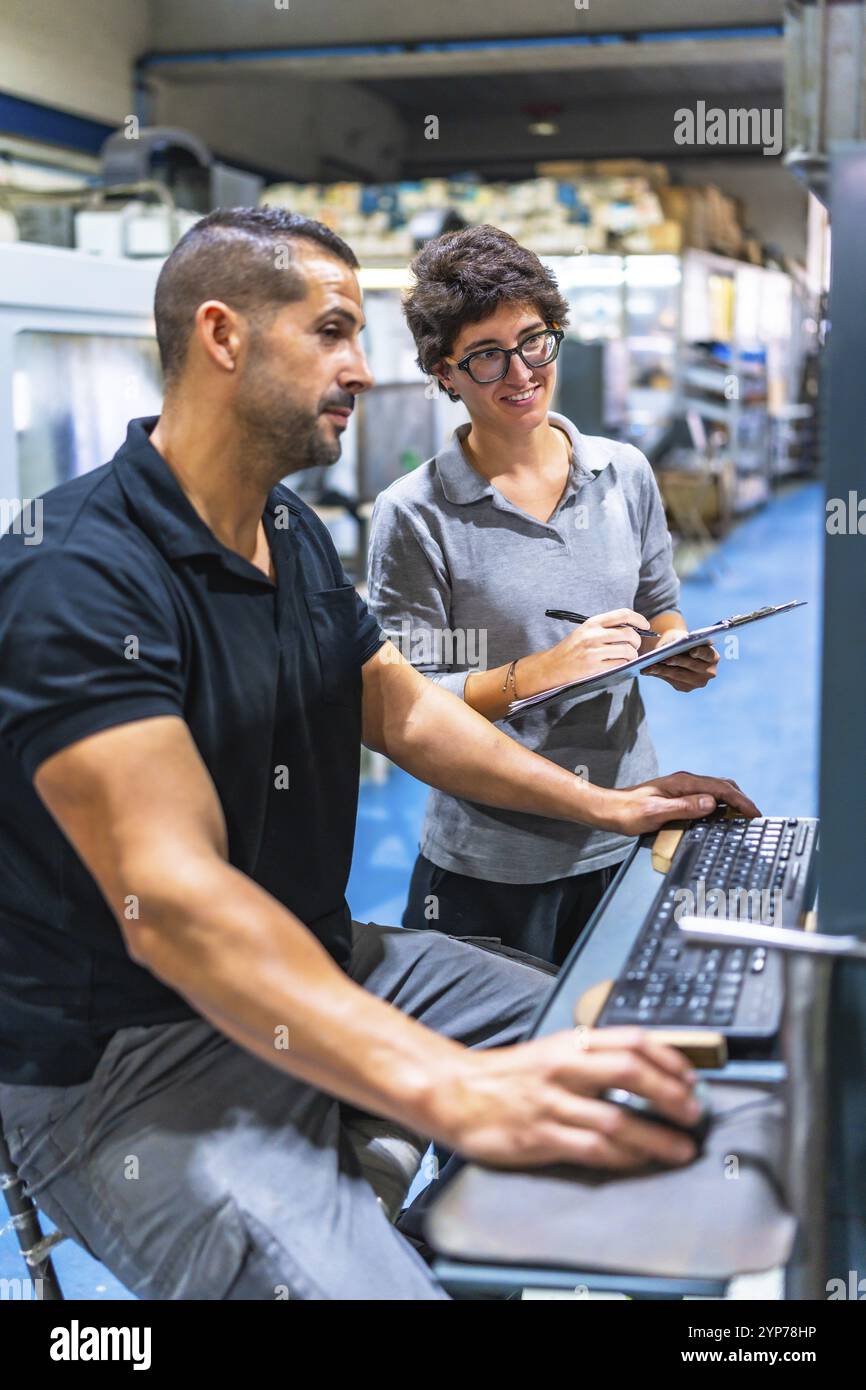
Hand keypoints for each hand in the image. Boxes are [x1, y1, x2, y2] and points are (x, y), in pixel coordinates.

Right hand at [438, 1027, 700, 1169]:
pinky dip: (623, 1157)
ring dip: (656, 1137)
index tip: (692, 1078)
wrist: (457, 1092)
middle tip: (693, 1113)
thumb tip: (649, 1073)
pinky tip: (640, 1161)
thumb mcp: (555, 1052)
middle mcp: (565, 1067)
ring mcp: (553, 1103)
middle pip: (631, 1073)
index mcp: (571, 1043)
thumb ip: (595, 1059)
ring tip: (680, 1148)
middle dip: (671, 1095)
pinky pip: (592, 1149)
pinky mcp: (541, 1136)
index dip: (670, 1059)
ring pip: (616, 1119)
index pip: (632, 1040)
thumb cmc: (511, 1076)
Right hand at [522, 609, 649, 695]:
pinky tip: (618, 664)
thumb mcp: (585, 630)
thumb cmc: (571, 649)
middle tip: (634, 647)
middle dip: (637, 642)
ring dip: (631, 655)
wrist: (552, 666)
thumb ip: (606, 627)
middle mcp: (594, 635)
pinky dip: (624, 665)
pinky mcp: (595, 667)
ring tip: (626, 657)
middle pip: (630, 634)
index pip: (624, 615)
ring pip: (628, 651)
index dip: (639, 619)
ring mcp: (595, 651)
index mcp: (593, 622)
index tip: (645, 626)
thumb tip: (633, 628)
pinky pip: (620, 664)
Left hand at [598, 772, 759, 836]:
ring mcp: (681, 787)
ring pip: (715, 790)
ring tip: (743, 818)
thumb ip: (684, 807)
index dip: (740, 801)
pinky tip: (720, 816)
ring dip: (731, 802)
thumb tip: (711, 803)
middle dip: (741, 800)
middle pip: (722, 785)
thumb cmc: (627, 813)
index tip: (754, 814)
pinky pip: (705, 797)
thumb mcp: (655, 813)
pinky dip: (720, 805)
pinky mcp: (677, 795)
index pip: (720, 789)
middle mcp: (684, 782)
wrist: (608, 809)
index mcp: (682, 783)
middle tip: (753, 818)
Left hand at [640, 627, 719, 692]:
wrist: (680, 652)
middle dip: (677, 662)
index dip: (700, 653)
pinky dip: (658, 674)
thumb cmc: (682, 642)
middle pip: (691, 666)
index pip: (707, 654)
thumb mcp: (682, 638)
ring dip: (662, 669)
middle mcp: (709, 672)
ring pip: (678, 675)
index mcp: (713, 657)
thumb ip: (679, 641)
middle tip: (664, 659)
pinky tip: (647, 671)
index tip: (692, 651)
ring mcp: (698, 682)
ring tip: (649, 666)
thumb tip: (667, 649)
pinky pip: (670, 680)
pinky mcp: (686, 688)